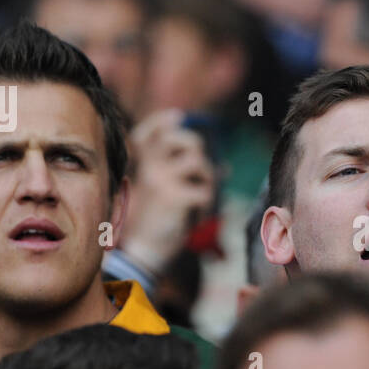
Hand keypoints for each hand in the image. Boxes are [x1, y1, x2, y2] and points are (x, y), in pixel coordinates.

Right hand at [121, 109, 217, 270]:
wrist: (145, 251)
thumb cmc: (159, 222)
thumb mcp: (164, 193)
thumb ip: (183, 176)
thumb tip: (223, 167)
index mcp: (144, 166)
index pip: (148, 132)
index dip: (162, 121)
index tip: (177, 117)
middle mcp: (150, 168)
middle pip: (179, 137)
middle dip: (197, 146)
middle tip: (200, 167)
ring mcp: (161, 181)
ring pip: (197, 162)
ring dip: (208, 178)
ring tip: (202, 197)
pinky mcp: (175, 197)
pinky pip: (205, 191)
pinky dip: (207, 204)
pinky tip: (198, 216)